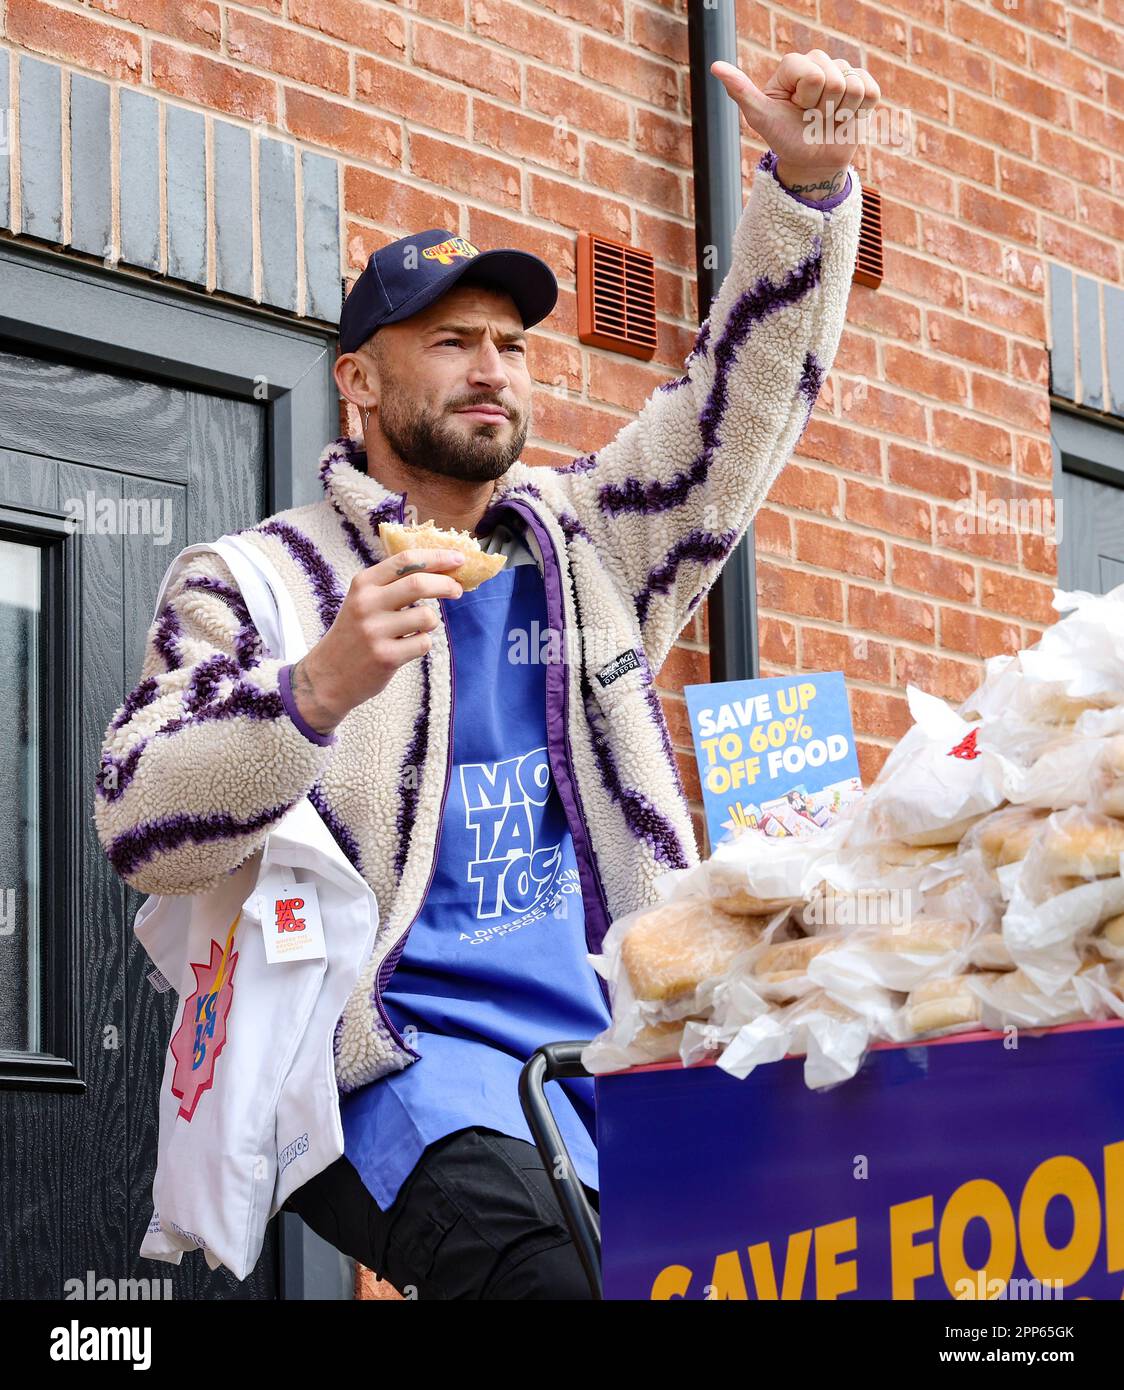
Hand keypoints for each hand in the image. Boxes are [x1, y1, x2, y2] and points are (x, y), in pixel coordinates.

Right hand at [289, 548, 465, 733]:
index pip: (405, 560)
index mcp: (363, 584)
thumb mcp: (363, 601)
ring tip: (417, 629)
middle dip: (446, 585)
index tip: (458, 558)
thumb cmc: (354, 635)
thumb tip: (440, 570)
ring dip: (431, 622)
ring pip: (426, 617)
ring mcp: (375, 631)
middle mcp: (366, 603)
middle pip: (419, 584)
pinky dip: (422, 644)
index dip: (437, 557)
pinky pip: (423, 643)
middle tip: (457, 590)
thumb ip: (393, 585)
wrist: (327, 677)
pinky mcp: (385, 656)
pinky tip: (406, 648)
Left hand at [711, 50, 880, 198]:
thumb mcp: (760, 117)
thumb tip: (715, 66)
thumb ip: (741, 91)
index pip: (814, 74)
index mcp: (793, 64)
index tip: (797, 109)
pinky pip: (871, 93)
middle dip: (823, 108)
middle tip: (812, 118)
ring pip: (854, 86)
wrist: (810, 161)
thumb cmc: (783, 137)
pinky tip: (844, 119)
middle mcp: (819, 61)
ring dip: (840, 113)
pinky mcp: (865, 86)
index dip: (808, 99)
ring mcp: (844, 72)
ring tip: (827, 119)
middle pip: (834, 78)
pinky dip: (858, 114)